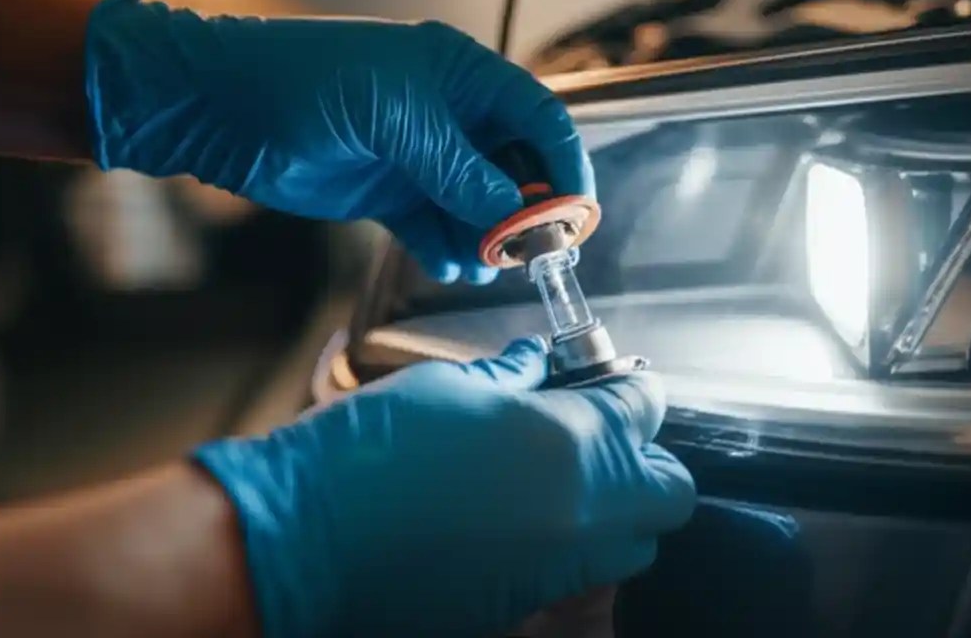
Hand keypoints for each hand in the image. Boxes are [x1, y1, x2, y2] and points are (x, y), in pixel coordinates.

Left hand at [85, 0, 593, 283]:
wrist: (221, 107)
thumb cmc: (303, 81)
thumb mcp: (394, 117)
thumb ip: (456, 166)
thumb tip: (511, 209)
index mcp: (460, 75)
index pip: (538, 118)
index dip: (563, 164)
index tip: (575, 212)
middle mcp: (447, 115)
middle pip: (513, 166)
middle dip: (527, 210)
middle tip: (534, 251)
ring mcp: (417, 156)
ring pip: (476, 203)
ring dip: (488, 237)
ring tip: (489, 264)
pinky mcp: (387, 192)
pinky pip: (434, 225)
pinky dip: (448, 247)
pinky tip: (452, 264)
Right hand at [194, 338, 695, 637]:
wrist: (304, 545)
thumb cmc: (371, 452)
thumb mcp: (448, 389)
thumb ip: (511, 379)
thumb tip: (536, 368)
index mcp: (572, 445)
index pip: (645, 404)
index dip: (627, 385)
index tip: (607, 380)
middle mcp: (585, 514)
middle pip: (666, 490)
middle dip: (642, 456)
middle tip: (593, 433)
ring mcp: (560, 569)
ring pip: (634, 541)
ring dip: (615, 506)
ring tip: (557, 479)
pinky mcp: (525, 604)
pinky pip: (581, 573)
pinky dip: (571, 545)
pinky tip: (516, 518)